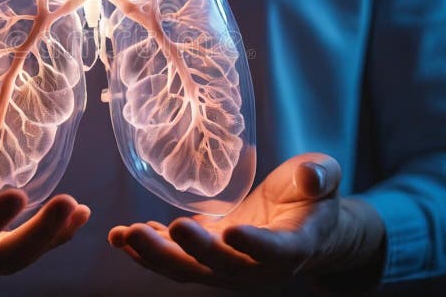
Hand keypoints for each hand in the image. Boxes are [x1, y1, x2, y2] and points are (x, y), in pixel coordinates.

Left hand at [108, 153, 384, 293]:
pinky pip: (175, 261)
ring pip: (190, 269)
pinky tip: (121, 237)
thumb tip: (312, 176)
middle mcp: (256, 266)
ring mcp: (228, 265)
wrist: (303, 225)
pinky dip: (147, 252)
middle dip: (189, 251)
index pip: (274, 251)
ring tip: (125, 235)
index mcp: (292, 246)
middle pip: (221, 266)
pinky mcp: (206, 256)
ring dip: (156, 255)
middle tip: (162, 229)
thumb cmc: (314, 197)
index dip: (255, 245)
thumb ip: (321, 176)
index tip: (232, 232)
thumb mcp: (325, 178)